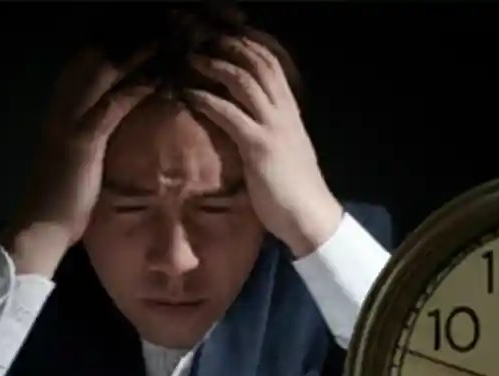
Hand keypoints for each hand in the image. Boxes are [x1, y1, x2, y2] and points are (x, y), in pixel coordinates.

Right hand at [3, 47, 154, 275]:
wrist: (40, 228)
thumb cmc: (62, 200)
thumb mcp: (76, 158)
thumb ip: (90, 135)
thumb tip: (112, 122)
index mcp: (59, 109)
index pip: (85, 63)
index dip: (109, 43)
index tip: (140, 29)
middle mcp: (60, 107)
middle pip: (93, 57)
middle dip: (124, 37)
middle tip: (157, 23)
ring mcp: (68, 121)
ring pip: (103, 73)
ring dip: (135, 53)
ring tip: (165, 37)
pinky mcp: (81, 141)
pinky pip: (113, 104)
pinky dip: (138, 87)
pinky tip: (160, 77)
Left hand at [185, 36, 343, 257]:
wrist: (309, 215)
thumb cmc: (294, 189)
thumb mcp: (286, 149)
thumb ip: (271, 131)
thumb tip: (249, 122)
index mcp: (291, 112)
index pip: (274, 65)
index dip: (251, 47)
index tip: (228, 37)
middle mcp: (284, 113)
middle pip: (259, 64)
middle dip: (232, 47)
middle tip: (205, 40)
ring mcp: (272, 128)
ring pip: (244, 82)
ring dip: (216, 67)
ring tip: (193, 60)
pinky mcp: (258, 147)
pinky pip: (229, 114)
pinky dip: (207, 101)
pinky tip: (190, 95)